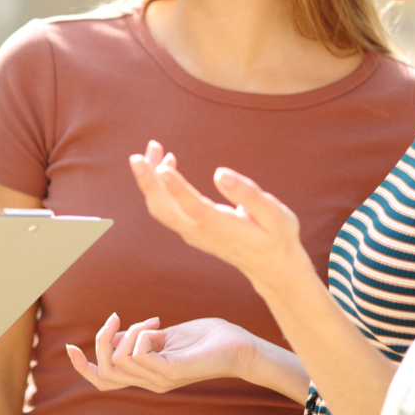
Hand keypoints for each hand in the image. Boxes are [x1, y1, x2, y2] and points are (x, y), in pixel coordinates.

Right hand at [65, 313, 258, 392]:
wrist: (239, 347)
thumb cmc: (206, 338)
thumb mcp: (164, 336)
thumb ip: (140, 338)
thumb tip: (116, 334)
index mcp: (145, 374)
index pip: (104, 381)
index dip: (82, 368)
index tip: (69, 347)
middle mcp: (150, 382)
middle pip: (104, 372)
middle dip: (100, 341)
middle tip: (116, 317)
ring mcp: (160, 380)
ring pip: (119, 360)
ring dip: (128, 332)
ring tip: (152, 322)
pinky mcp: (172, 372)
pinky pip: (139, 355)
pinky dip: (140, 335)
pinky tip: (158, 327)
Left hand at [128, 140, 310, 289]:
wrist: (272, 266)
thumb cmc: (276, 236)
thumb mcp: (275, 215)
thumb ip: (248, 194)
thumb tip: (220, 173)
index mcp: (222, 228)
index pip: (193, 208)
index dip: (176, 188)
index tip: (161, 166)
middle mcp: (201, 233)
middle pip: (164, 210)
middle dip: (148, 182)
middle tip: (138, 155)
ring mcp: (192, 233)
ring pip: (161, 208)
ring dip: (151, 179)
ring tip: (153, 148)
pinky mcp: (190, 230)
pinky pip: (167, 208)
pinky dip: (160, 185)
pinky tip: (168, 162)